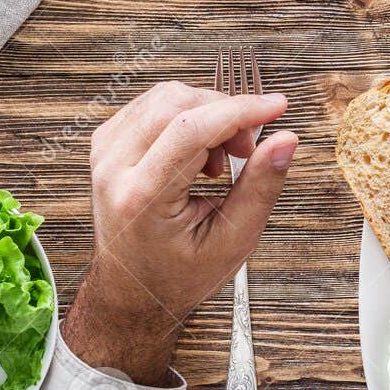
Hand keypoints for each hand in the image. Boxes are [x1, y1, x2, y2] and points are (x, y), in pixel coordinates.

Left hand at [63, 81, 298, 385]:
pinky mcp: (106, 143)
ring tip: (220, 158)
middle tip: (246, 149)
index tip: (276, 107)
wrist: (132, 292)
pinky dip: (187, 116)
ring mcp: (104, 153)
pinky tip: (197, 151)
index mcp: (141, 199)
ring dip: (207, 114)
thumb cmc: (178, 275)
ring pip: (165, 97)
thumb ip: (261, 187)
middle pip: (177, 104)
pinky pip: (153, 105)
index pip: (191, 130)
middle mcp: (113, 170)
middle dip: (226, 113)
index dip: (241, 109)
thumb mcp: (232, 241)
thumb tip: (285, 140)